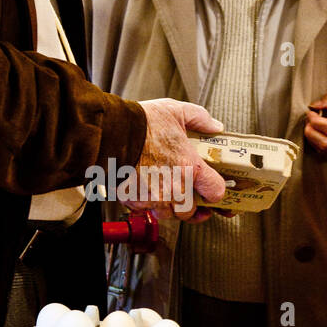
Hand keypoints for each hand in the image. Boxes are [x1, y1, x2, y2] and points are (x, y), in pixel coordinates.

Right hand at [131, 99, 227, 220]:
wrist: (111, 131)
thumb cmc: (141, 123)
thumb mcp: (176, 111)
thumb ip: (200, 119)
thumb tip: (215, 126)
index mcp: (189, 167)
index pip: (215, 192)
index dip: (214, 193)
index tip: (210, 191)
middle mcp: (174, 187)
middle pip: (190, 212)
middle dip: (189, 204)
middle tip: (186, 195)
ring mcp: (153, 196)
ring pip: (168, 215)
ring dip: (168, 207)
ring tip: (165, 194)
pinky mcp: (134, 200)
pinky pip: (146, 211)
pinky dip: (147, 205)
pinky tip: (146, 192)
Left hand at [304, 90, 326, 160]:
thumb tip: (313, 106)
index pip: (325, 127)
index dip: (313, 120)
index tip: (310, 112)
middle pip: (322, 142)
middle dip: (310, 131)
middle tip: (309, 120)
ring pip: (324, 150)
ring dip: (314, 139)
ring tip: (313, 127)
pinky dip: (321, 145)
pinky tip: (321, 135)